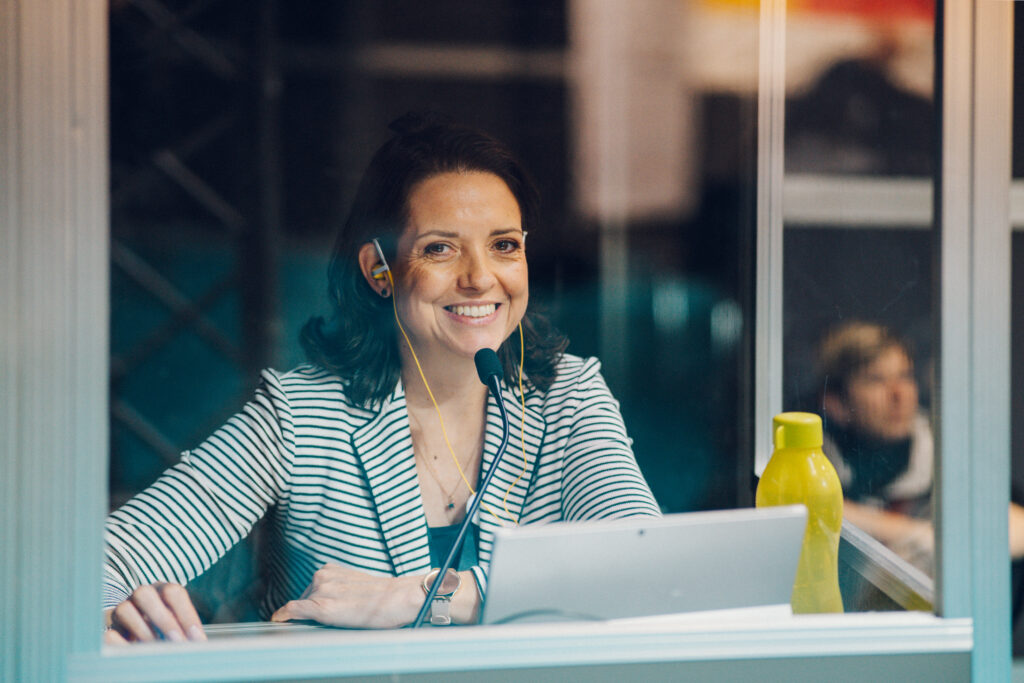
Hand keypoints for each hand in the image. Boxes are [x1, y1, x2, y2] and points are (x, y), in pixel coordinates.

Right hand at [104, 582, 205, 644]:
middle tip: (177, 642)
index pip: (174, 593)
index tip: (196, 638)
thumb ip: (186, 632)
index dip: (186, 615)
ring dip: (143, 631)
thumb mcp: (177, 626)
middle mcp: (140, 595)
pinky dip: (122, 644)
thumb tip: (199, 646)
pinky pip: (108, 633)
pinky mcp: (106, 628)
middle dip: (164, 620)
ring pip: (124, 609)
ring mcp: (121, 609)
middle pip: (145, 594)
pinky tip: (137, 654)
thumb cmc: (165, 630)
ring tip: (156, 650)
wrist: (135, 635)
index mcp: (162, 590)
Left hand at [271, 563, 423, 628]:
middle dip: (312, 610)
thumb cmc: (383, 596)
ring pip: (302, 607)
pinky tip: (278, 621)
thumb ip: (339, 589)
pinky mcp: (321, 606)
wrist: (398, 597)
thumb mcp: (356, 585)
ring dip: (309, 616)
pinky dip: (284, 615)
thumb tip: (329, 605)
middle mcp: (322, 576)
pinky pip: (293, 610)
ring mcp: (321, 590)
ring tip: (336, 621)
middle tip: (335, 619)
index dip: (306, 603)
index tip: (297, 613)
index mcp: (331, 570)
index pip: (310, 590)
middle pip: (305, 599)